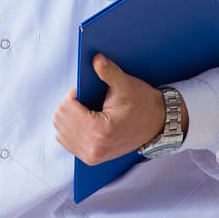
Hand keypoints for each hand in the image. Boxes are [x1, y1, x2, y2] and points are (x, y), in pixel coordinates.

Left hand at [53, 54, 181, 163]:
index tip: (87, 90)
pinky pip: (66, 139)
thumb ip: (109, 72)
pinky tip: (85, 120)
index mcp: (100, 132)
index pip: (66, 108)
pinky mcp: (90, 159)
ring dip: (69, 116)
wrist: (157, 125)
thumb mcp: (127, 85)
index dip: (74, 94)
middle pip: (60, 119)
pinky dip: (71, 127)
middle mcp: (93, 148)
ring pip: (60, 129)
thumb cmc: (143, 105)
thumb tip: (96, 58)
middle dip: (70, 105)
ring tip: (88, 110)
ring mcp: (91, 156)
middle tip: (88, 100)